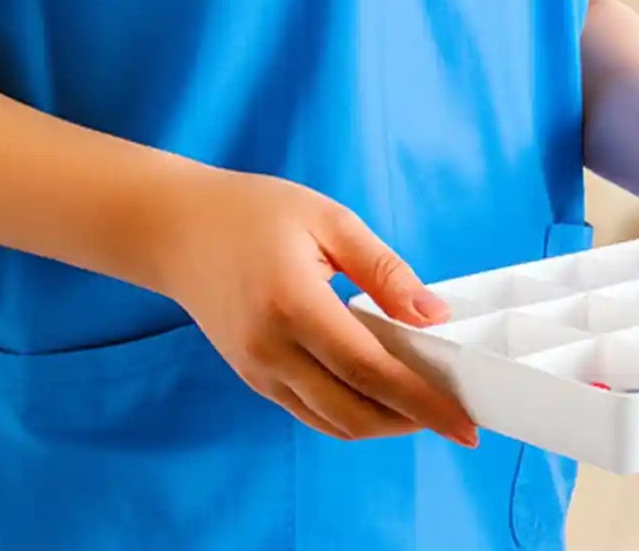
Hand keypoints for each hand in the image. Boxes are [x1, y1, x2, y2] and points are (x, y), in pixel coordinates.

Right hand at [155, 167, 477, 446]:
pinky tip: (383, 396)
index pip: (371, 372)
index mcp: (294, 306)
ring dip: (385, 424)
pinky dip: (353, 415)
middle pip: (356, 412)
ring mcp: (258, 371)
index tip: (464, 424)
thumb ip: (385, 271)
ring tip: (426, 406)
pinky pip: (312, 413)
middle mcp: (272, 350)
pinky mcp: (254, 377)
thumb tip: (434, 317)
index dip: (423, 403)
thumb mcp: (330, 221)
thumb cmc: (253, 213)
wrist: (174, 228)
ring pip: (334, 423)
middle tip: (455, 413)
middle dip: (412, 422)